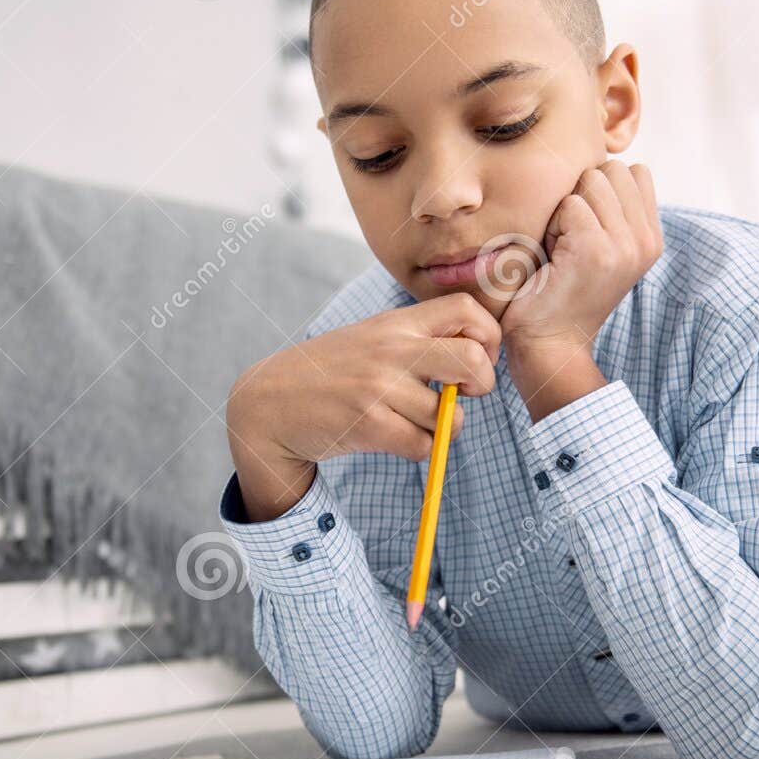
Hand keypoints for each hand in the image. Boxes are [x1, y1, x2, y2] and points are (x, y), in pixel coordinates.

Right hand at [227, 293, 500, 519]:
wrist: (271, 401)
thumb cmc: (332, 371)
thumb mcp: (373, 337)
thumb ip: (418, 338)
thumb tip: (478, 355)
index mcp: (397, 322)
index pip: (467, 310)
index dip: (487, 337)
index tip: (476, 358)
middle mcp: (392, 349)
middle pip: (473, 359)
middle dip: (482, 383)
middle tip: (465, 393)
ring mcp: (380, 387)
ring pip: (450, 416)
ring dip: (443, 427)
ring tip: (416, 421)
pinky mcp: (369, 424)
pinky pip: (424, 445)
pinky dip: (419, 448)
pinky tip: (395, 437)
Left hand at [500, 160, 662, 363]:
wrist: (549, 346)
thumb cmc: (560, 293)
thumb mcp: (600, 248)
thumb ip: (613, 210)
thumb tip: (602, 163)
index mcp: (652, 238)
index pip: (634, 172)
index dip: (600, 191)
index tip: (585, 231)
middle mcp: (647, 241)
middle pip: (612, 169)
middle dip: (582, 195)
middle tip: (569, 241)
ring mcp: (625, 246)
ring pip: (591, 181)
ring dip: (565, 211)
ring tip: (562, 250)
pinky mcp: (597, 250)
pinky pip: (569, 205)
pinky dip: (552, 227)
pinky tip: (553, 260)